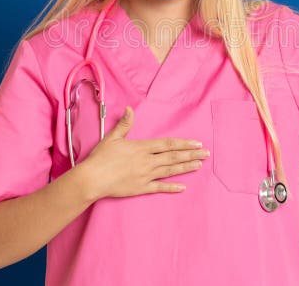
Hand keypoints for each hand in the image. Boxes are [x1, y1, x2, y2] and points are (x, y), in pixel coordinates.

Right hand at [78, 106, 209, 199]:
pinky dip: (172, 187)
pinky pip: (160, 188)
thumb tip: (130, 108)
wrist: (92, 179)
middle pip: (173, 157)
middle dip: (191, 154)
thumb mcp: (112, 137)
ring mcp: (145, 175)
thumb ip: (124, 124)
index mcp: (141, 147)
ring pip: (170, 170)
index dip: (183, 143)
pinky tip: (183, 187)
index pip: (167, 144)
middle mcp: (147, 161)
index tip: (197, 143)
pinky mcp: (141, 188)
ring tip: (199, 165)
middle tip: (206, 154)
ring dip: (186, 167)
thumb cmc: (100, 158)